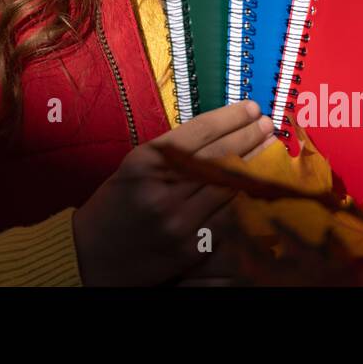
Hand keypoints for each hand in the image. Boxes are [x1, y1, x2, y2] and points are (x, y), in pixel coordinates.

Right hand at [71, 100, 277, 285]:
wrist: (91, 255)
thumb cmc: (116, 204)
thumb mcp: (136, 166)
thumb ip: (172, 151)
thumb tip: (220, 133)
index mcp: (147, 162)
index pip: (200, 133)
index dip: (231, 118)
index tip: (251, 108)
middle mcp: (163, 190)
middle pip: (219, 158)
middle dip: (249, 138)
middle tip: (268, 125)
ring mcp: (179, 222)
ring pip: (229, 189)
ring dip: (254, 168)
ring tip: (271, 151)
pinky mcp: (190, 249)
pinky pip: (227, 220)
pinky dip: (243, 201)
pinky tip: (258, 186)